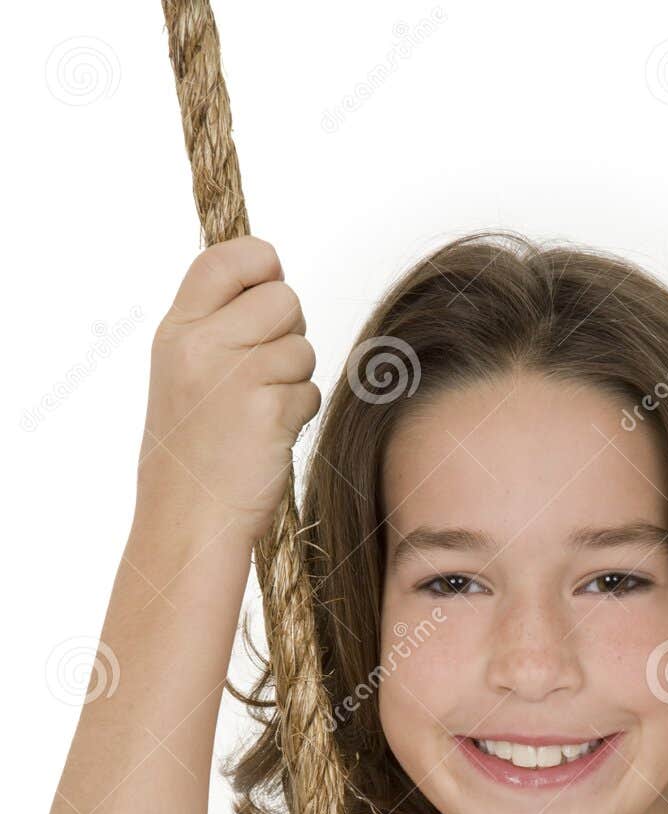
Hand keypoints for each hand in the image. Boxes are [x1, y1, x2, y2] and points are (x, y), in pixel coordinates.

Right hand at [139, 234, 319, 542]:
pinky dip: (298, 413)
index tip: (267, 289)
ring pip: (302, 347)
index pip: (226, 258)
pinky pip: (309, 390)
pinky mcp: (268, 410)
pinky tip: (268, 437)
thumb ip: (216, 329)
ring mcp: (236, 376)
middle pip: (282, 298)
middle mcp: (203, 345)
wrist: (187, 521)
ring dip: (294, 379)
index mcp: (177, 331)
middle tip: (267, 371)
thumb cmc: (191, 455)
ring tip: (259, 413)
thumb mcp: (181, 376)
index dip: (262, 265)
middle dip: (289, 331)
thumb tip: (271, 287)